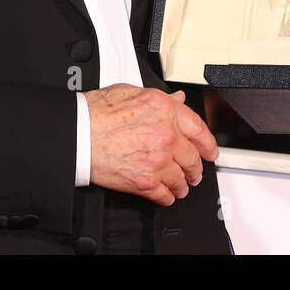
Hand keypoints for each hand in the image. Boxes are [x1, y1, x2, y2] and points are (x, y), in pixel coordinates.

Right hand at [86, 84, 218, 205]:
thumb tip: (176, 100)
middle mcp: (166, 136)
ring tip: (181, 186)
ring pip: (181, 179)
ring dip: (182, 184)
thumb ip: (160, 98)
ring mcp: (158, 160)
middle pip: (192, 158)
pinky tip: (165, 195)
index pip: (199, 129)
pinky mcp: (145, 181)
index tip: (210, 150)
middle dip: (196, 168)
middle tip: (195, 172)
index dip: (208, 143)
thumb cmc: (97, 112)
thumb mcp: (131, 92)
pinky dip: (167, 197)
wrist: (78, 133)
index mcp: (165, 111)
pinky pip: (164, 194)